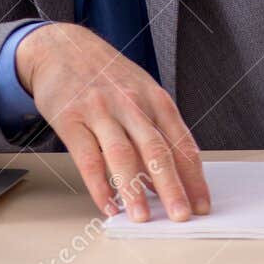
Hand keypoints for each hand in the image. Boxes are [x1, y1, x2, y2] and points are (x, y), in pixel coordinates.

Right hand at [16, 22, 209, 222]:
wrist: (61, 46)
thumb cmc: (105, 74)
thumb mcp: (139, 91)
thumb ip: (154, 129)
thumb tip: (167, 179)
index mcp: (155, 99)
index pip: (181, 143)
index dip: (194, 177)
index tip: (202, 204)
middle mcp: (131, 104)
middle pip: (156, 150)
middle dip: (172, 187)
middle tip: (181, 216)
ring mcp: (101, 111)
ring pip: (122, 155)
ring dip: (134, 189)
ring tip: (141, 217)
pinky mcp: (71, 119)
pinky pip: (88, 158)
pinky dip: (98, 185)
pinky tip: (107, 205)